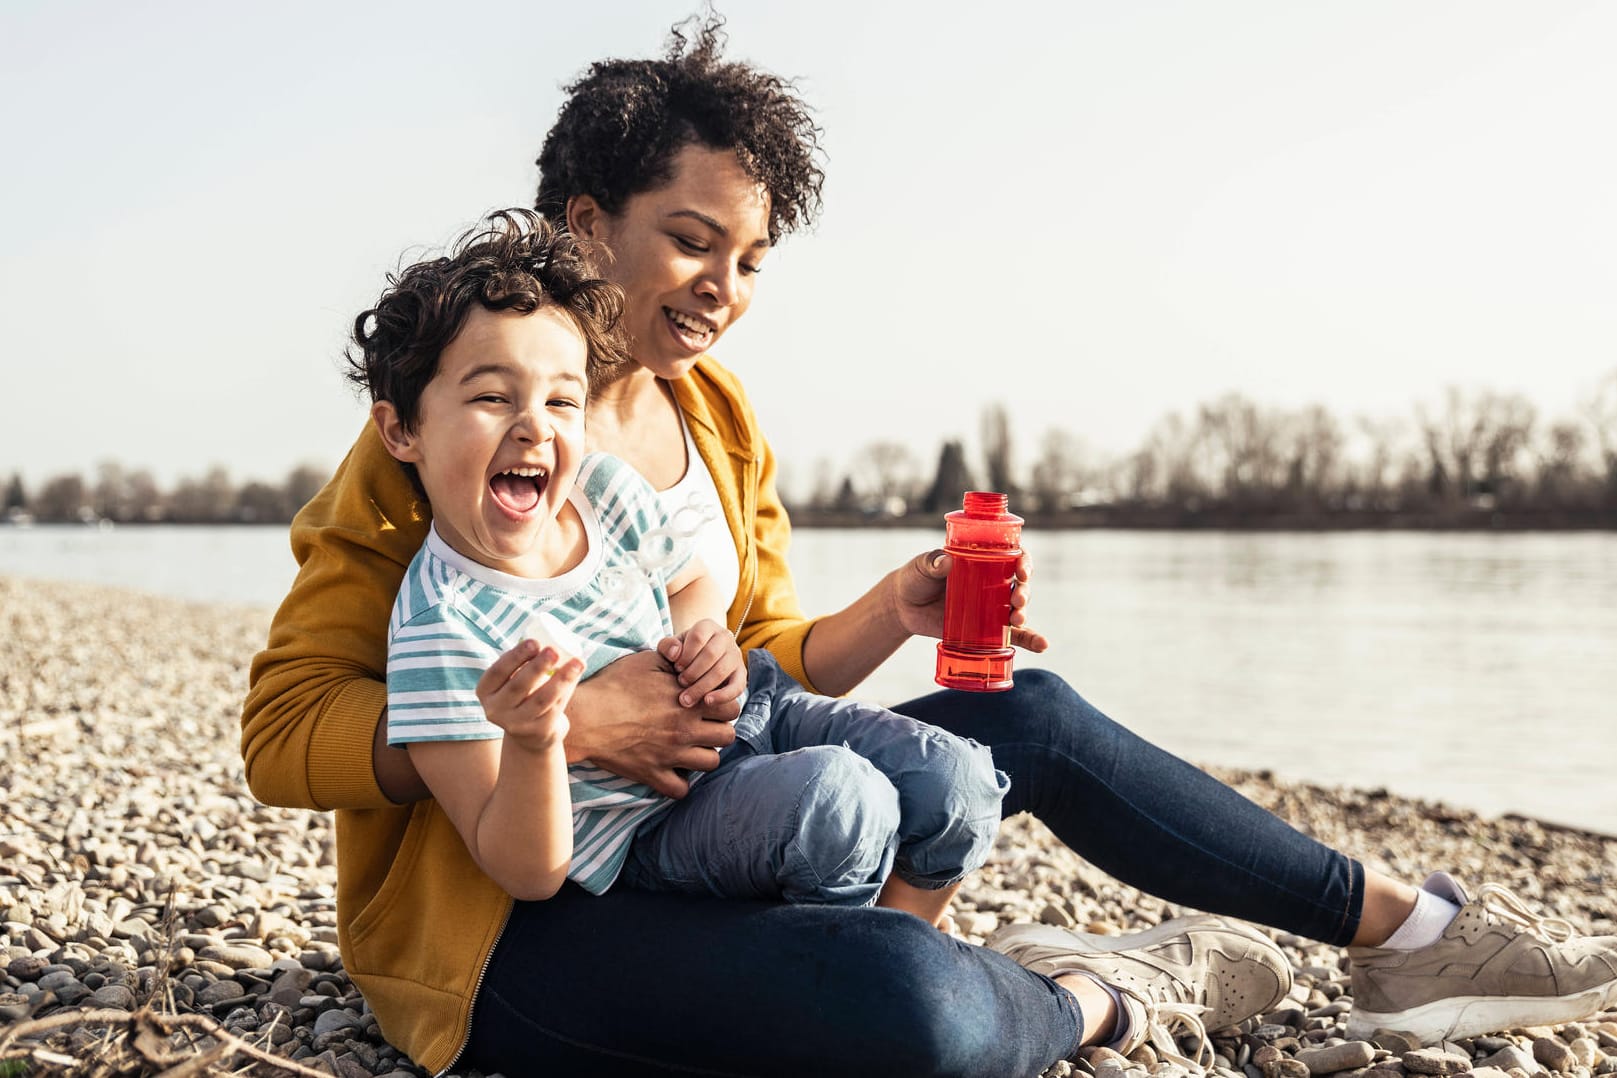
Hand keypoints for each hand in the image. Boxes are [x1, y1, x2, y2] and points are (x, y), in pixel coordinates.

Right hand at [476, 640, 583, 750]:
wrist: (531, 733)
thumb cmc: (524, 694)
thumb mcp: (514, 679)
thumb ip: (525, 660)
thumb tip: (550, 633)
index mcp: (485, 691)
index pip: (497, 671)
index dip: (515, 656)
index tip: (534, 642)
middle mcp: (496, 710)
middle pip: (518, 686)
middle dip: (537, 666)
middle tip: (554, 650)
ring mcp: (516, 724)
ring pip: (541, 700)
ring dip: (560, 679)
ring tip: (577, 662)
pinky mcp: (537, 732)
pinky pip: (554, 709)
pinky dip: (567, 690)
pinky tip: (576, 676)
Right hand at [562, 649, 738, 797]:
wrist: (586, 716)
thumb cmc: (614, 685)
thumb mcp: (646, 661)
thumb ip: (674, 660)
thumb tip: (688, 656)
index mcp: (688, 701)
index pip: (731, 708)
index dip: (723, 705)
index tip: (710, 706)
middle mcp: (685, 730)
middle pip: (727, 736)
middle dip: (719, 730)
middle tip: (703, 726)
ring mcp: (671, 755)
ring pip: (711, 763)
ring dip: (704, 755)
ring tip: (691, 748)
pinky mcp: (652, 774)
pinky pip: (681, 789)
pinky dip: (681, 782)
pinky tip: (673, 770)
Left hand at [658, 619, 747, 708]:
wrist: (697, 660)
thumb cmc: (681, 653)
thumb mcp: (671, 647)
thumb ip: (667, 646)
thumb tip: (675, 653)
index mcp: (707, 626)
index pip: (698, 637)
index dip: (686, 654)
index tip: (676, 668)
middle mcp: (725, 637)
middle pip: (711, 654)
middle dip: (693, 672)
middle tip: (680, 683)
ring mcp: (735, 655)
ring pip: (721, 670)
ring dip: (702, 686)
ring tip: (687, 698)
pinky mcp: (741, 674)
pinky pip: (737, 686)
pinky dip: (723, 696)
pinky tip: (707, 702)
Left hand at [893, 549, 1048, 653]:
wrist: (903, 607)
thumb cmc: (914, 578)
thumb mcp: (921, 566)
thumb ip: (931, 562)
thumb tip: (944, 561)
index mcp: (982, 561)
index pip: (1012, 557)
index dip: (1024, 561)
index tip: (1022, 570)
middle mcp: (992, 583)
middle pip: (1019, 585)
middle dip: (1024, 592)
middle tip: (1017, 600)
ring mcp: (990, 607)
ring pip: (1017, 609)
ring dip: (1024, 614)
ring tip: (1016, 620)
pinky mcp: (986, 629)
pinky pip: (1013, 636)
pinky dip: (1029, 640)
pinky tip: (1042, 645)